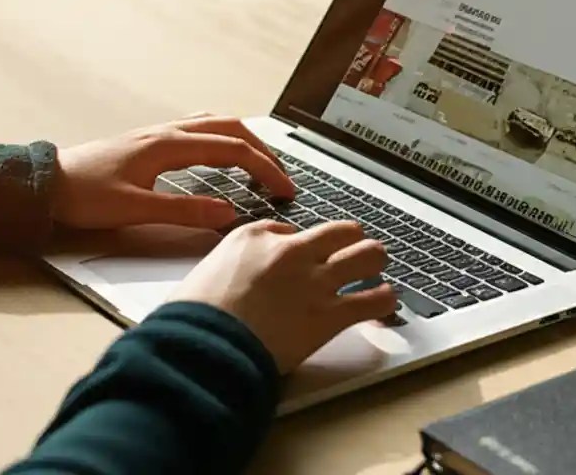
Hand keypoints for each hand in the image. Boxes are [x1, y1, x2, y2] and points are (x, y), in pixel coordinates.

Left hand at [52, 114, 293, 229]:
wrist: (42, 182)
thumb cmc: (82, 195)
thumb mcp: (135, 208)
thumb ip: (184, 210)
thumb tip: (228, 212)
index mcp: (169, 145)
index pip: (233, 150)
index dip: (265, 169)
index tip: (285, 189)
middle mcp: (167, 132)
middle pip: (232, 129)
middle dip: (264, 152)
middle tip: (282, 178)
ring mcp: (159, 133)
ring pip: (216, 124)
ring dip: (244, 140)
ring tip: (260, 164)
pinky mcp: (150, 141)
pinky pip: (199, 129)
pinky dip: (223, 139)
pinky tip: (221, 154)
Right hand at [170, 220, 397, 370]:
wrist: (201, 347)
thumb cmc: (191, 318)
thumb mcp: (200, 275)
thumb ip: (228, 268)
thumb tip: (239, 277)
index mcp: (255, 237)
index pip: (292, 229)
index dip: (302, 245)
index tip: (304, 257)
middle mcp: (291, 251)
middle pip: (342, 232)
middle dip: (352, 242)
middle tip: (354, 254)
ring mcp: (315, 282)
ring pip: (368, 255)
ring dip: (375, 262)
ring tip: (376, 272)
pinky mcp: (329, 316)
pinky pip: (374, 300)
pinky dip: (384, 300)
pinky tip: (383, 302)